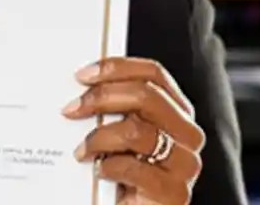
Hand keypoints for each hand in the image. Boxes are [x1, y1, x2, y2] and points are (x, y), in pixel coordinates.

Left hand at [63, 57, 203, 203]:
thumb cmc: (125, 174)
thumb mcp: (121, 134)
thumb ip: (115, 110)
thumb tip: (82, 86)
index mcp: (176, 113)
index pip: (154, 74)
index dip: (118, 68)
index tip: (84, 75)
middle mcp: (187, 134)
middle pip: (146, 96)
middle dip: (102, 97)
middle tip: (72, 108)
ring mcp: (185, 164)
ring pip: (136, 131)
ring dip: (99, 138)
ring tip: (81, 150)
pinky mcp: (175, 193)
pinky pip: (134, 169)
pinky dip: (107, 167)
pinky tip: (98, 171)